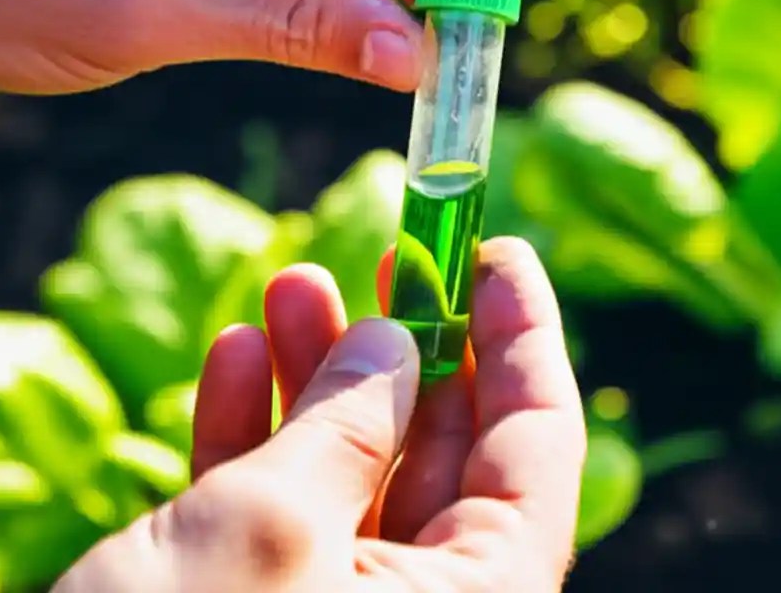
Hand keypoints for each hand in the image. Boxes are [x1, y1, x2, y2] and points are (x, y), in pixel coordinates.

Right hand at [53, 238, 585, 591]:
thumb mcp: (275, 527)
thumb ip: (350, 425)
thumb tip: (397, 341)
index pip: (539, 445)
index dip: (523, 338)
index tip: (497, 253)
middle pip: (448, 450)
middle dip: (409, 345)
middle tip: (393, 256)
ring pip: (356, 472)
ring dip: (324, 374)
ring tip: (294, 286)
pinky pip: (286, 515)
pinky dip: (261, 436)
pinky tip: (240, 360)